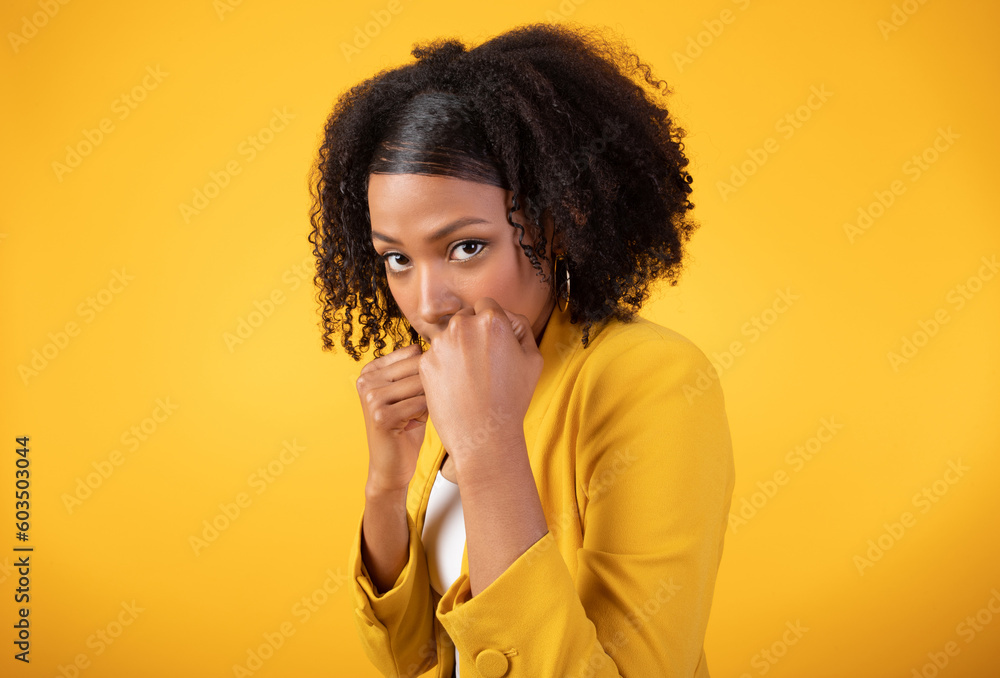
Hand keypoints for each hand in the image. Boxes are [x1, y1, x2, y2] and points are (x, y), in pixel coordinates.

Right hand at [356, 343, 427, 493]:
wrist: (391, 466)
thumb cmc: (407, 426)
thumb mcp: (411, 392)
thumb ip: (420, 369)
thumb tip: (448, 345)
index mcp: (371, 369)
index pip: (414, 351)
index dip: (428, 370)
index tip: (422, 391)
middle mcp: (366, 378)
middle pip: (419, 365)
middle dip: (430, 386)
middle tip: (422, 407)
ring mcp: (371, 396)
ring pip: (421, 384)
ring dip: (429, 401)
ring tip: (416, 416)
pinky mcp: (381, 415)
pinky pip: (421, 403)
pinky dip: (426, 414)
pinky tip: (413, 425)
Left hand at [418, 298, 543, 472]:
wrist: (484, 435)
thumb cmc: (512, 399)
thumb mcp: (533, 359)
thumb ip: (521, 328)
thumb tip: (507, 317)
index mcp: (492, 321)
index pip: (487, 305)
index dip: (491, 323)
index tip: (493, 342)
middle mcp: (463, 326)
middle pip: (465, 317)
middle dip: (472, 332)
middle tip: (483, 362)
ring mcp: (440, 344)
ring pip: (448, 336)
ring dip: (457, 348)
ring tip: (470, 378)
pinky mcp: (425, 362)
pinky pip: (435, 356)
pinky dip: (443, 366)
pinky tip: (456, 386)